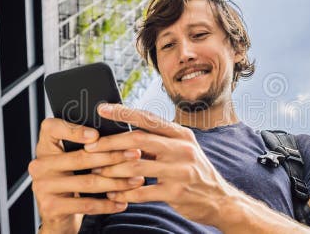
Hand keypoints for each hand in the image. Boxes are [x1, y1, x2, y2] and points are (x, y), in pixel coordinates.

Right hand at [29, 118, 144, 231]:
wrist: (57, 211)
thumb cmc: (70, 177)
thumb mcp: (72, 158)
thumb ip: (87, 145)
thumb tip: (120, 135)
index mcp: (45, 145)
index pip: (52, 128)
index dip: (74, 130)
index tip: (96, 135)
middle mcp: (40, 164)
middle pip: (80, 157)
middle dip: (113, 156)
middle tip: (135, 154)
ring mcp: (42, 186)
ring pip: (87, 182)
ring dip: (116, 181)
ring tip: (135, 180)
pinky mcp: (50, 206)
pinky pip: (85, 204)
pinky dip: (107, 204)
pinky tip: (121, 202)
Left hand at [85, 103, 242, 226]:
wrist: (220, 200)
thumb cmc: (195, 172)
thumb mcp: (183, 150)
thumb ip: (160, 141)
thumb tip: (125, 133)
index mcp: (181, 134)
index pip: (148, 118)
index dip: (123, 112)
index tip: (101, 109)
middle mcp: (182, 149)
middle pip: (138, 140)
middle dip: (109, 144)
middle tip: (89, 148)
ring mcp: (180, 171)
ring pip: (136, 167)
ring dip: (112, 171)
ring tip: (96, 173)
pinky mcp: (176, 192)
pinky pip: (142, 192)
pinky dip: (124, 194)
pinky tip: (112, 194)